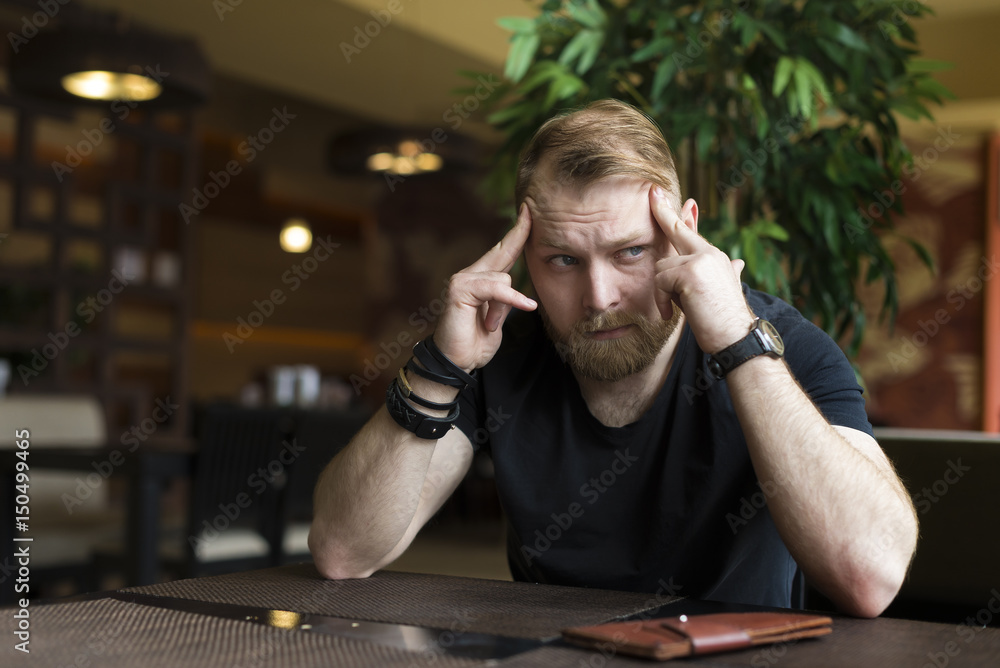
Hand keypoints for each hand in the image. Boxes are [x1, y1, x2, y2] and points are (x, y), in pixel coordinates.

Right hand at [432, 204, 536, 370]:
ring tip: (491, 324)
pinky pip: (496, 288)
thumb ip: (505, 300)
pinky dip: (511, 299)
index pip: (502, 253)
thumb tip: (516, 290)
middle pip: (501, 251)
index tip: (528, 214)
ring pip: (503, 277)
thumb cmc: (475, 343)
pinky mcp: (459, 290)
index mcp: (480, 280)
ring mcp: (462, 280)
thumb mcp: (498, 318)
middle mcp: (469, 275)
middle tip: (529, 211)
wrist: (455, 362)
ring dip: (506, 305)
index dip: (516, 234)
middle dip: (518, 232)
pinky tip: (527, 306)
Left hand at [650, 186, 754, 353]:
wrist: (737, 338)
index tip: (657, 192)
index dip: (672, 212)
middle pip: (674, 234)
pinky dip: (662, 300)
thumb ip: (721, 271)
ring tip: (681, 307)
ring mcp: (700, 260)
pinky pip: (661, 281)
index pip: (689, 230)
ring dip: (664, 291)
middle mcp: (709, 253)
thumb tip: (739, 262)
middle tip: (652, 191)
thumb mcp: (722, 289)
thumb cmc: (726, 320)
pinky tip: (671, 313)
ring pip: (662, 267)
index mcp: (714, 256)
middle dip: (661, 214)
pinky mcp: (689, 273)